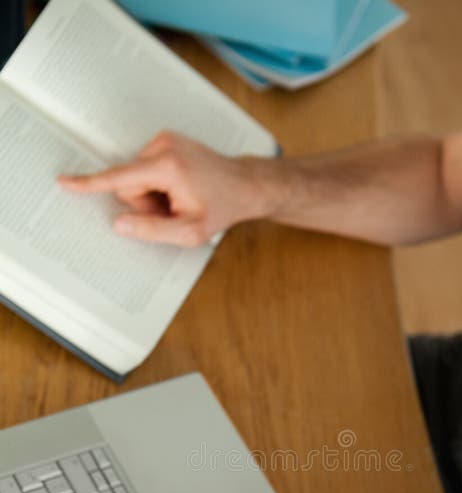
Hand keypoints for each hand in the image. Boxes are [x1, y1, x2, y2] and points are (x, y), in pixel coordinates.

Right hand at [58, 131, 272, 246]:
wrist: (245, 184)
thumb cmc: (222, 207)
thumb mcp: (190, 231)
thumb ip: (153, 230)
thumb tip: (120, 223)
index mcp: (167, 167)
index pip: (119, 179)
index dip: (89, 184)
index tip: (65, 182)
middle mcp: (163, 146)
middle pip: (128, 185)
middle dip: (145, 204)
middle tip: (174, 210)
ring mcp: (165, 140)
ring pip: (136, 179)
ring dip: (154, 196)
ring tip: (180, 199)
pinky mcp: (167, 140)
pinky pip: (146, 170)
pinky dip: (159, 184)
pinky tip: (181, 188)